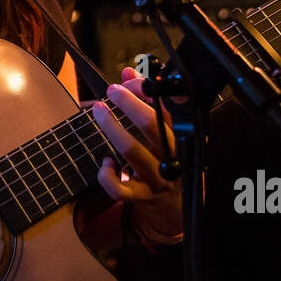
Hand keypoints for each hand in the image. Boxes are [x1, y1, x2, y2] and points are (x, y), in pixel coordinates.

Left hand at [91, 66, 181, 240]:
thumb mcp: (165, 130)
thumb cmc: (169, 161)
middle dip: (129, 104)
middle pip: (152, 125)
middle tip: (112, 90)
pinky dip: (107, 175)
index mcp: (183, 135)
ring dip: (113, 128)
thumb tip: (128, 71)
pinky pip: (120, 188)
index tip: (133, 79)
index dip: (153, 91)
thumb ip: (147, 100)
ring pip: (133, 152)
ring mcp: (159, 177)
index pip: (171, 107)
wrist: (178, 209)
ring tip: (98, 110)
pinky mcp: (143, 197)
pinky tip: (105, 162)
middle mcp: (173, 155)